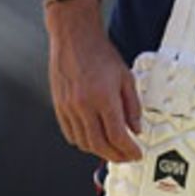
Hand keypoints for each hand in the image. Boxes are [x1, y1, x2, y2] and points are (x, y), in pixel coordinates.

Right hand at [46, 3, 141, 162]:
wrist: (74, 38)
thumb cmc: (99, 53)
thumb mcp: (126, 77)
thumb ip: (132, 106)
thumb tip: (135, 129)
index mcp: (104, 98)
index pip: (118, 136)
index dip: (128, 150)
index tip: (136, 154)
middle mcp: (84, 106)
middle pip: (100, 145)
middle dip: (115, 156)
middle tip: (125, 157)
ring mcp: (69, 107)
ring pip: (84, 142)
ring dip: (99, 151)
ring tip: (111, 150)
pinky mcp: (59, 106)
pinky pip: (70, 134)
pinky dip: (83, 141)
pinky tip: (93, 139)